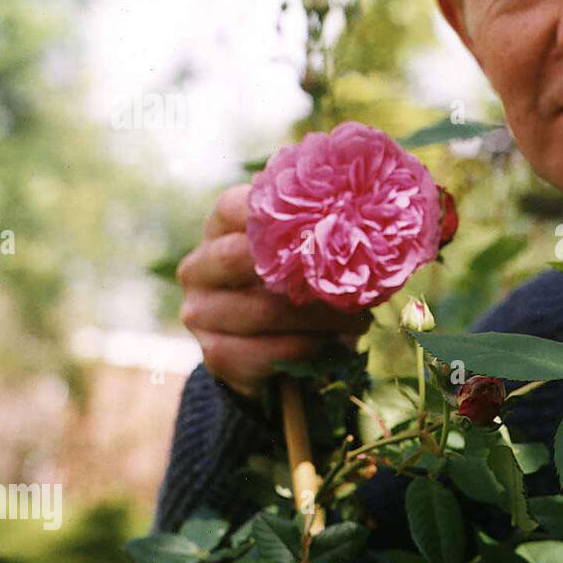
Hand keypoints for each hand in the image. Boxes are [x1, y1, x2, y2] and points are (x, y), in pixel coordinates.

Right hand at [177, 183, 371, 398]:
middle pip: (240, 258)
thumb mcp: (302, 254)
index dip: (278, 214)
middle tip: (350, 277)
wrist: (273, 349)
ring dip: (319, 318)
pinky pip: (264, 353)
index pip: (236, 207)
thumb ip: (316, 234)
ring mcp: (199, 313)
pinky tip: (332, 346)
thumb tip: (363, 221)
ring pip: (262, 311)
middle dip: (302, 269)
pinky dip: (306, 349)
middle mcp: (199, 268)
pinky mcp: (214, 354)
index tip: (326, 220)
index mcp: (219, 229)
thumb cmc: (296, 285)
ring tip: (358, 320)